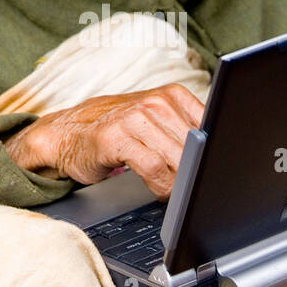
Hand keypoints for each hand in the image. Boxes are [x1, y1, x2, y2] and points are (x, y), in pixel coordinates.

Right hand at [3, 84, 203, 198]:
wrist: (66, 133)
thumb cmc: (115, 131)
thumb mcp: (156, 125)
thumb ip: (185, 134)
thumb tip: (220, 155)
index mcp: (172, 95)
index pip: (210, 127)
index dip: (214, 154)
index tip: (215, 171)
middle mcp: (156, 102)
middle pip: (196, 146)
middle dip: (197, 172)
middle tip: (194, 188)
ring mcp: (136, 117)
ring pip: (178, 158)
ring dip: (180, 182)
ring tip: (175, 192)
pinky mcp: (118, 137)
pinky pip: (154, 168)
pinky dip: (161, 186)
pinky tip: (159, 190)